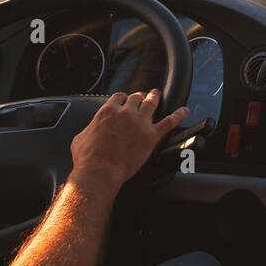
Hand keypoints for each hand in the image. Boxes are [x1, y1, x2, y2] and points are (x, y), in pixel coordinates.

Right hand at [69, 90, 187, 189]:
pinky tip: (184, 111)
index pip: (119, 97)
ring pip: (151, 103)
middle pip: (135, 97)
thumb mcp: (80, 137)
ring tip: (157, 94)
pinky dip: (178, 116)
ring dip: (154, 97)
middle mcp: (125, 113)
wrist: (99, 171)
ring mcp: (140, 123)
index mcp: (108, 112)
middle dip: (139, 96)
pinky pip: (169, 122)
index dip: (123, 98)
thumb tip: (92, 128)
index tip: (125, 100)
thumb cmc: (88, 158)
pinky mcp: (151, 135)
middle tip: (142, 96)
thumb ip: (91, 127)